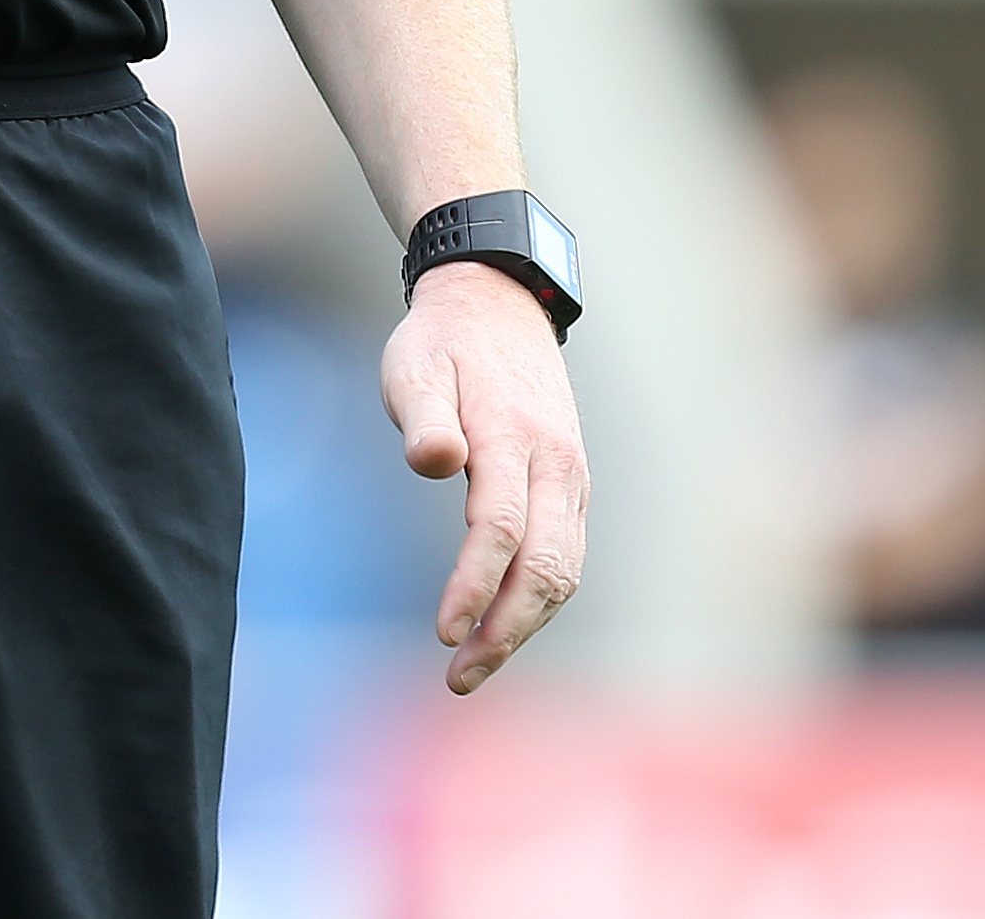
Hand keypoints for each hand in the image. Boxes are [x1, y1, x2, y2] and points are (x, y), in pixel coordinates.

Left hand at [387, 258, 587, 691]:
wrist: (498, 305)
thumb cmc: (443, 343)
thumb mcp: (414, 365)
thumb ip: (424, 416)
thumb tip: (435, 460)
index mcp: (515, 436)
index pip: (501, 529)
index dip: (473, 586)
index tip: (441, 633)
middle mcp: (556, 465)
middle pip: (546, 567)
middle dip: (506, 631)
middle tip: (458, 678)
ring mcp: (571, 478)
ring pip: (564, 571)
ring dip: (524, 626)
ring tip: (474, 667)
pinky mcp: (571, 487)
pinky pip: (565, 556)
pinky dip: (539, 600)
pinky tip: (502, 626)